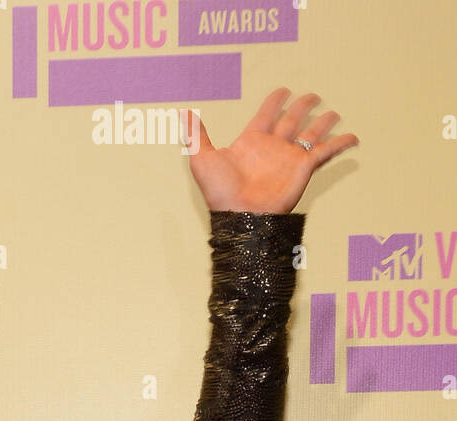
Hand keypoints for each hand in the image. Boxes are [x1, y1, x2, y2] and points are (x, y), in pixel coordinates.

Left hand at [182, 88, 357, 213]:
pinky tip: (353, 137)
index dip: (275, 100)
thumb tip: (182, 114)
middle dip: (303, 105)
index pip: (267, 113)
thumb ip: (195, 136)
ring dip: (324, 121)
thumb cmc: (220, 193)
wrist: (240, 215)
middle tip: (312, 95)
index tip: (283, 89)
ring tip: (334, 112)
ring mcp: (290, 157)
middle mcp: (274, 147)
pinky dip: (342, 143)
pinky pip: (327, 151)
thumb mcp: (202, 160)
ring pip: (312, 131)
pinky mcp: (305, 168)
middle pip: (293, 119)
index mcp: (252, 141)